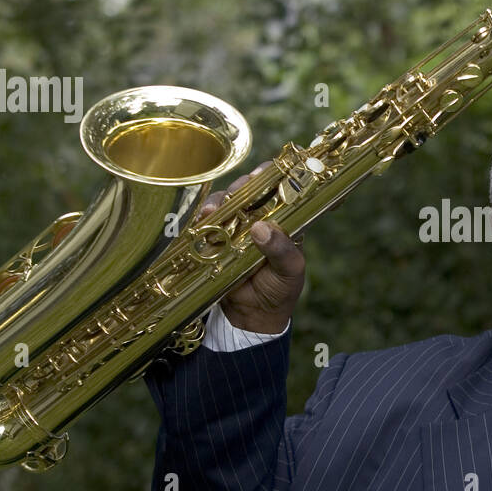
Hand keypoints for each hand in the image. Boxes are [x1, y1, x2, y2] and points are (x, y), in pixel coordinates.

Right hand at [198, 162, 305, 333]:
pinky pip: (207, 223)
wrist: (254, 316)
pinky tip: (201, 220)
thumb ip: (282, 251)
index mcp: (283, 220)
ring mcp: (235, 227)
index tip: (262, 174)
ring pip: (225, 203)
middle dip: (241, 186)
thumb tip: (261, 228)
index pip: (279, 189)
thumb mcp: (289, 272)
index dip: (271, 176)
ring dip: (218, 202)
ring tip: (212, 211)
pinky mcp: (215, 239)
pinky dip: (203, 219)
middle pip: (248, 190)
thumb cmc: (280, 290)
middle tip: (236, 192)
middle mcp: (258, 217)